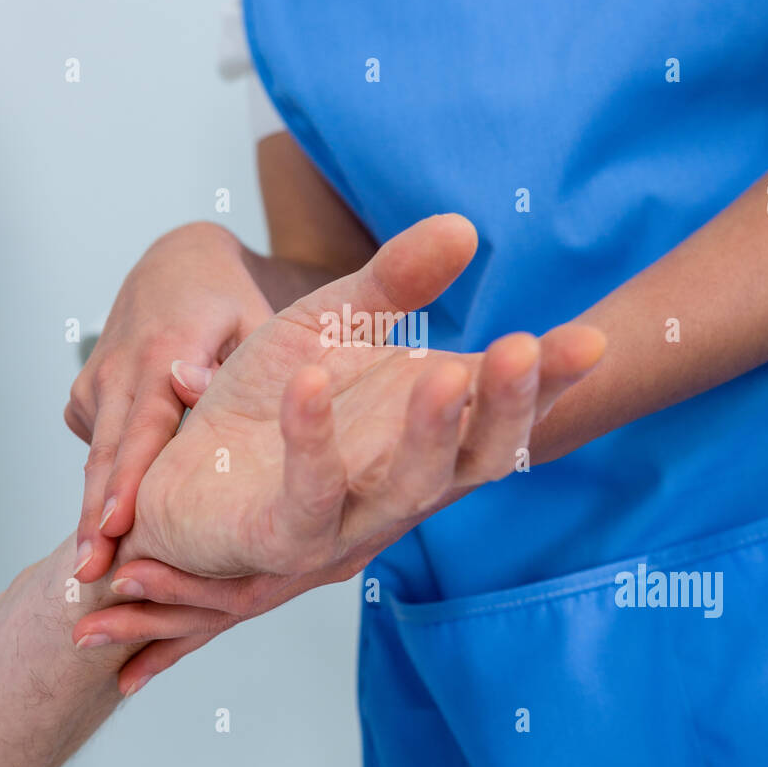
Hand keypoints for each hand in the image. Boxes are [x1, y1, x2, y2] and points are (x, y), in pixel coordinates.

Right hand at [65, 223, 271, 582]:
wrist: (179, 261)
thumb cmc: (227, 298)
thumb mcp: (250, 320)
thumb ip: (235, 366)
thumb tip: (199, 393)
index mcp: (165, 353)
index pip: (142, 431)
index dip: (128, 482)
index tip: (116, 527)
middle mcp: (120, 370)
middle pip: (105, 456)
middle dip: (95, 519)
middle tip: (89, 574)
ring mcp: (97, 381)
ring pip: (98, 457)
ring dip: (98, 509)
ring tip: (99, 568)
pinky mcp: (87, 391)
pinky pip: (97, 442)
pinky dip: (110, 478)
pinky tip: (124, 516)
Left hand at [74, 215, 603, 692]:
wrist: (176, 480)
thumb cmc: (264, 408)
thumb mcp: (329, 325)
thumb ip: (395, 283)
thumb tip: (465, 227)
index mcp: (425, 436)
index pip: (504, 411)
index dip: (550, 382)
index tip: (591, 337)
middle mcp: (401, 486)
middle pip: (477, 458)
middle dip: (508, 407)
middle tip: (529, 348)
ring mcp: (347, 522)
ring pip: (409, 488)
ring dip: (431, 434)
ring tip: (448, 372)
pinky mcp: (281, 539)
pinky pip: (307, 496)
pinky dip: (312, 440)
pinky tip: (309, 377)